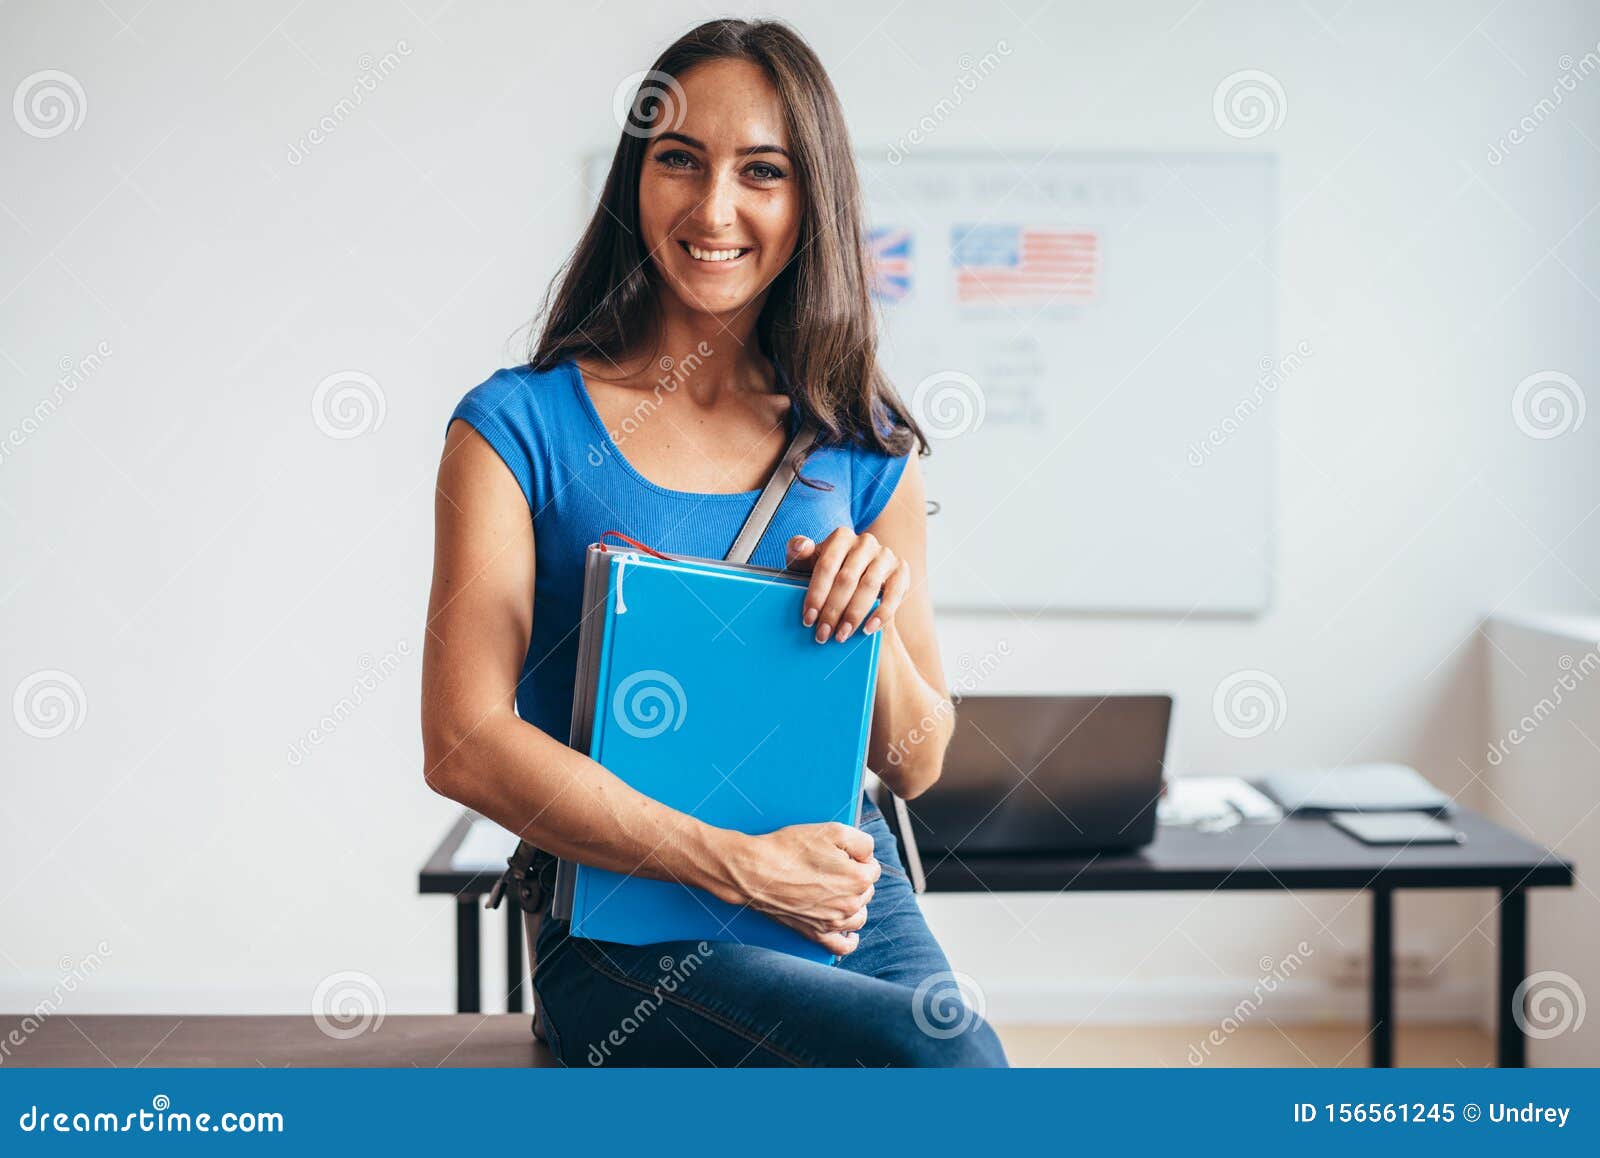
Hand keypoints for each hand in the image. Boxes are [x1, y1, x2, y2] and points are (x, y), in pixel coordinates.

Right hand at [717, 822, 879, 955]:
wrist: (757, 871)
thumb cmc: (790, 850)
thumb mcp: (832, 830)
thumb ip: (863, 842)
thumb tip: (869, 856)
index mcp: (858, 879)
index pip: (872, 868)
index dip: (857, 858)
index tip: (839, 854)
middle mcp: (850, 904)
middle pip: (866, 890)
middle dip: (854, 878)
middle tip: (830, 868)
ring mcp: (833, 922)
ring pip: (859, 915)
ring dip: (854, 903)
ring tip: (836, 890)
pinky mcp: (816, 933)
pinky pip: (842, 946)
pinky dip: (849, 940)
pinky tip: (849, 932)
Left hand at [786, 528, 910, 643]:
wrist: (858, 582)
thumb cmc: (828, 573)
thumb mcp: (808, 562)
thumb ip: (798, 552)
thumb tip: (801, 546)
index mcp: (841, 537)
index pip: (827, 565)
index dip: (816, 594)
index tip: (808, 618)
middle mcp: (865, 542)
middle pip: (847, 578)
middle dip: (833, 610)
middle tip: (823, 634)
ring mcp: (885, 555)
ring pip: (869, 586)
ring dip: (854, 614)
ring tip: (841, 635)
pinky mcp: (901, 570)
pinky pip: (893, 594)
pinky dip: (881, 614)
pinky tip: (867, 629)